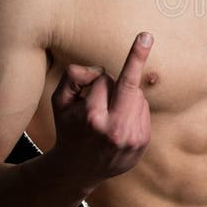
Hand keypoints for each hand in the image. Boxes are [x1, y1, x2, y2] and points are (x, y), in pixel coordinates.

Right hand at [49, 32, 153, 184]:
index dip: (96, 79)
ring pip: (137, 96)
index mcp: (93, 118)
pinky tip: (119, 123)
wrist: (77, 170)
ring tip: (108, 114)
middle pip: (129, 85)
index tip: (146, 36)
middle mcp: (115, 129)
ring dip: (125, 96)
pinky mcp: (142, 142)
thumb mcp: (59, 102)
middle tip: (146, 36)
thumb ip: (73, 78)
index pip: (104, 80)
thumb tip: (101, 71)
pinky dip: (133, 109)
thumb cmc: (68, 128)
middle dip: (136, 59)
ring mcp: (132, 138)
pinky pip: (143, 110)